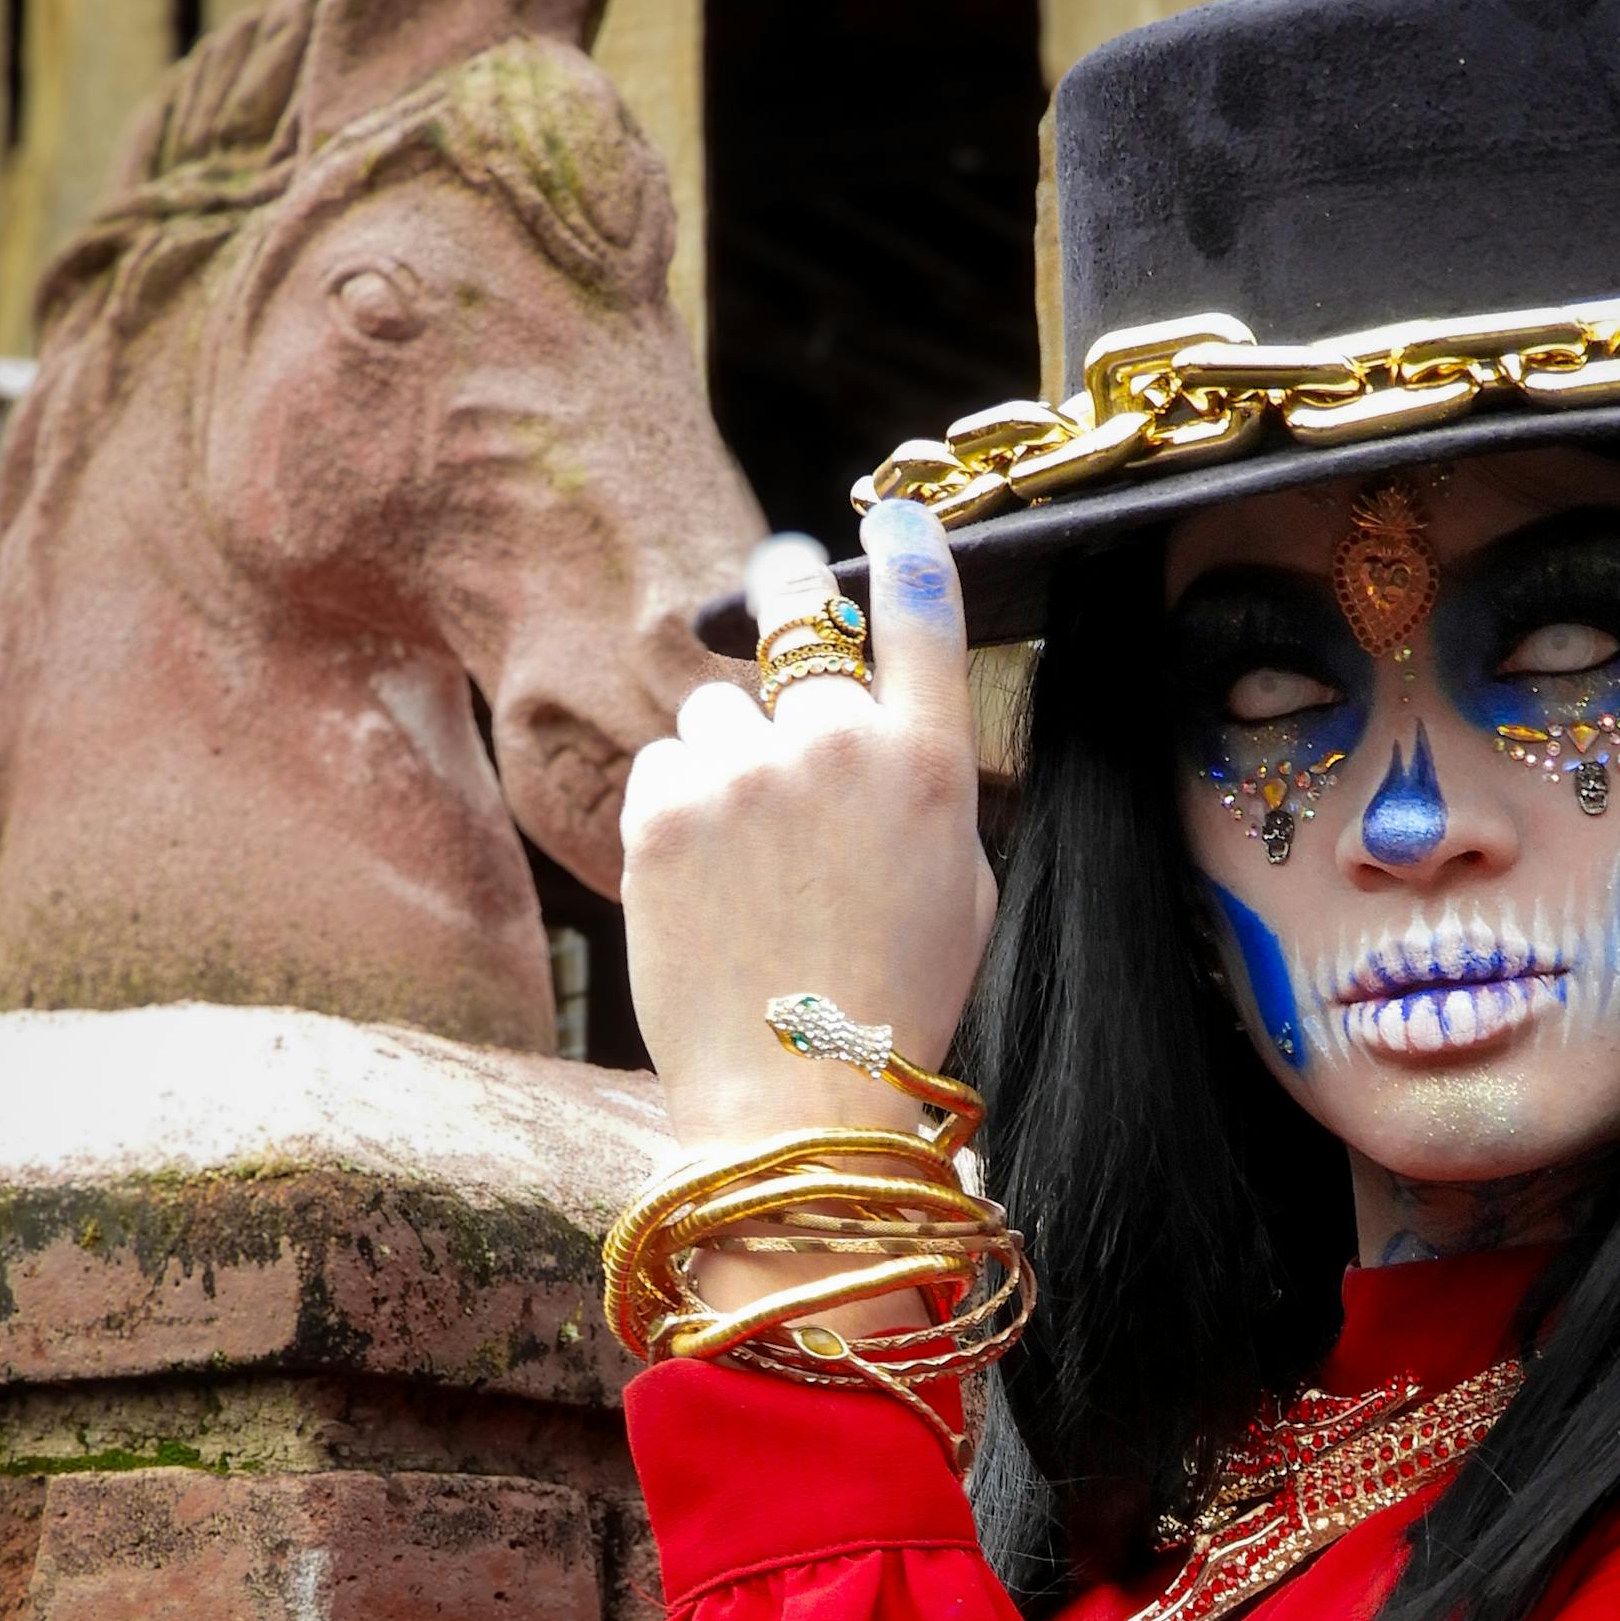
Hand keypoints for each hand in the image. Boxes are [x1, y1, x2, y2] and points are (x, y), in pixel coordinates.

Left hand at [619, 498, 996, 1159]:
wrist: (796, 1100)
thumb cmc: (895, 1004)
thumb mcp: (960, 883)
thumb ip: (925, 780)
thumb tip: (882, 710)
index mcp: (930, 764)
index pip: (918, 603)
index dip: (904, 546)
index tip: (890, 520)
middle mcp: (834, 747)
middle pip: (792, 614)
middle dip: (782, 600)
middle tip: (773, 596)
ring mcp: (741, 776)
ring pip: (716, 712)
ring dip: (728, 758)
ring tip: (748, 854)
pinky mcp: (659, 814)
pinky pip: (664, 767)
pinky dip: (678, 809)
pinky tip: (707, 880)